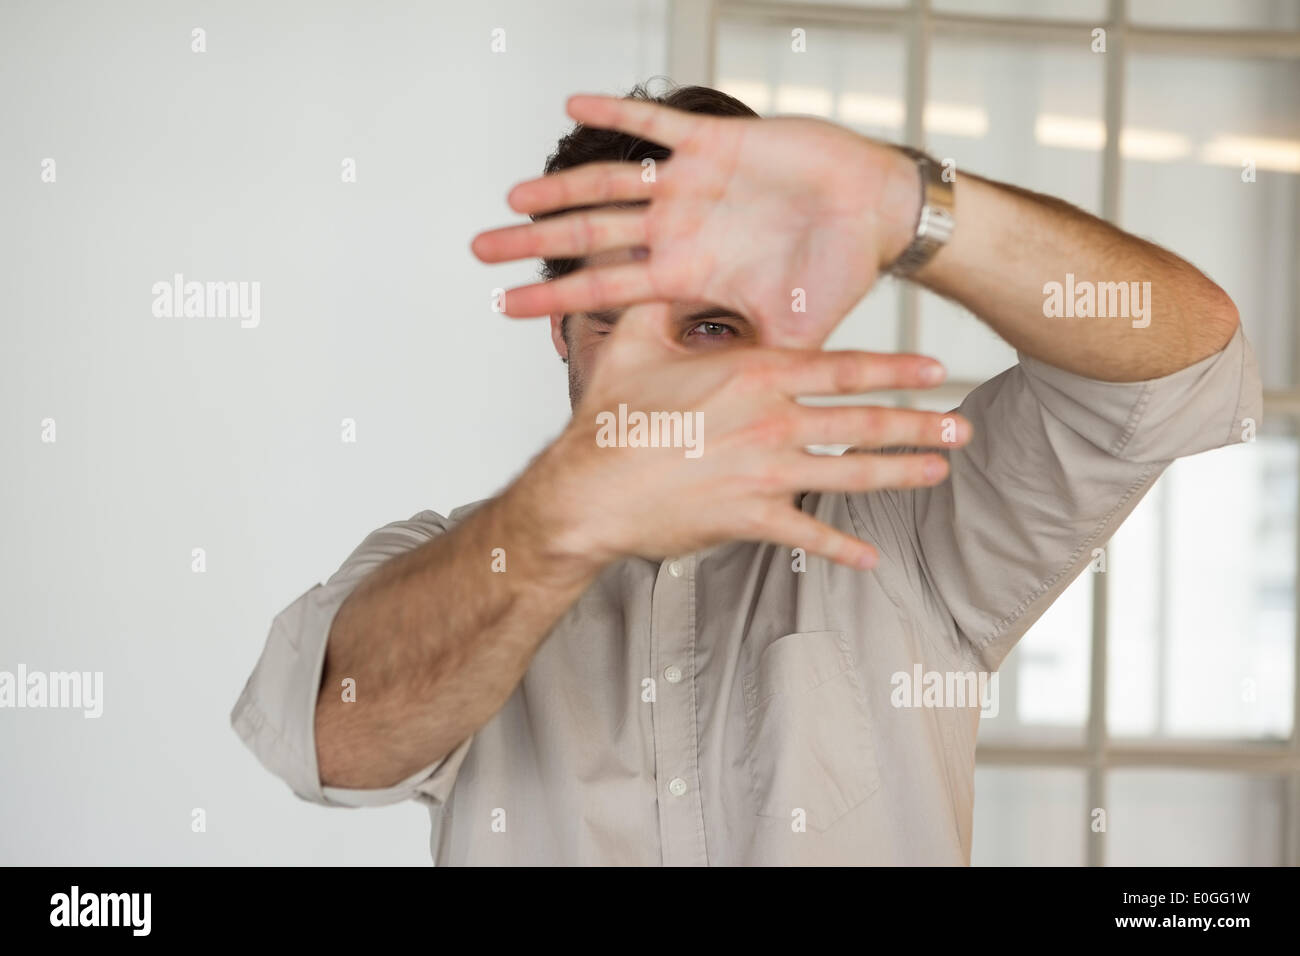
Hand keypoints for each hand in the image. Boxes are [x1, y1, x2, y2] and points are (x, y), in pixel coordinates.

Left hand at [471, 95, 920, 348]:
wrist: (876, 217)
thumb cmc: (834, 273)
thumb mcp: (786, 339)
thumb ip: (751, 370)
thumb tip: (724, 427)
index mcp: (686, 272)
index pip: (605, 288)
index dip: (554, 294)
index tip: (503, 305)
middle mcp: (677, 229)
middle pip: (590, 233)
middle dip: (534, 242)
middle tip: (479, 249)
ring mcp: (691, 186)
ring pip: (611, 183)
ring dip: (562, 187)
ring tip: (514, 195)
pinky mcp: (717, 143)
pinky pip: (658, 124)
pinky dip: (617, 112)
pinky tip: (572, 105)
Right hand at [516, 303, 969, 569]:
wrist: (587, 491)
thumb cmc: (608, 419)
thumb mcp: (633, 340)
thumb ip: (662, 298)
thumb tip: (666, 259)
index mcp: (752, 374)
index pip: (842, 367)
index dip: (895, 367)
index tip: (934, 368)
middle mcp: (772, 421)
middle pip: (862, 421)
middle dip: (920, 423)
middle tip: (963, 427)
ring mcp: (766, 473)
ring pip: (850, 472)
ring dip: (901, 473)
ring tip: (939, 473)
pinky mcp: (750, 518)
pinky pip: (807, 535)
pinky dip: (840, 549)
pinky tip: (870, 558)